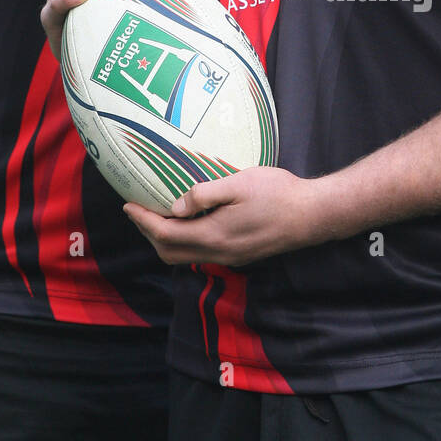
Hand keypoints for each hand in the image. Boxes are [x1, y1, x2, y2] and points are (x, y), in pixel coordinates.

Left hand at [124, 167, 326, 267]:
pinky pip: (201, 253)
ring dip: (166, 240)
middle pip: (169, 252)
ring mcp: (230, 257)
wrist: (313, 216)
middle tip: (140, 210)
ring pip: (185, 256)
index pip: (165, 234)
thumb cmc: (279, 194)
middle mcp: (218, 252)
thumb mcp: (240, 183)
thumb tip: (175, 206)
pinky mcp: (240, 255)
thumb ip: (205, 194)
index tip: (128, 204)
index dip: (142, 220)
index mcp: (213, 235)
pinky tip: (190, 222)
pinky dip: (185, 241)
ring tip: (160, 215)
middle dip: (149, 233)